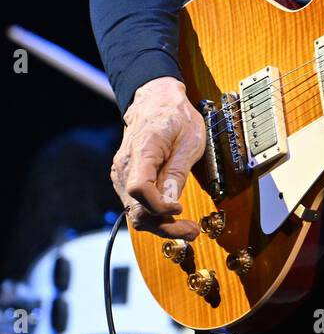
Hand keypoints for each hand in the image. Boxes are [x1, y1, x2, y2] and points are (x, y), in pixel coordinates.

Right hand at [110, 76, 205, 239]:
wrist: (155, 101)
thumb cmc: (175, 116)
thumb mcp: (189, 140)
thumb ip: (178, 172)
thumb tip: (171, 203)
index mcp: (142, 151)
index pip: (139, 188)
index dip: (159, 206)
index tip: (179, 209)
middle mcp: (125, 166)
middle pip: (136, 208)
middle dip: (164, 226)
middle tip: (191, 232)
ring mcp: (122, 175)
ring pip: (135, 212)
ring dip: (160, 225)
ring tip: (187, 229)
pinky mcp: (126, 182)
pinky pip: (137, 206)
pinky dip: (154, 216)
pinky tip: (173, 218)